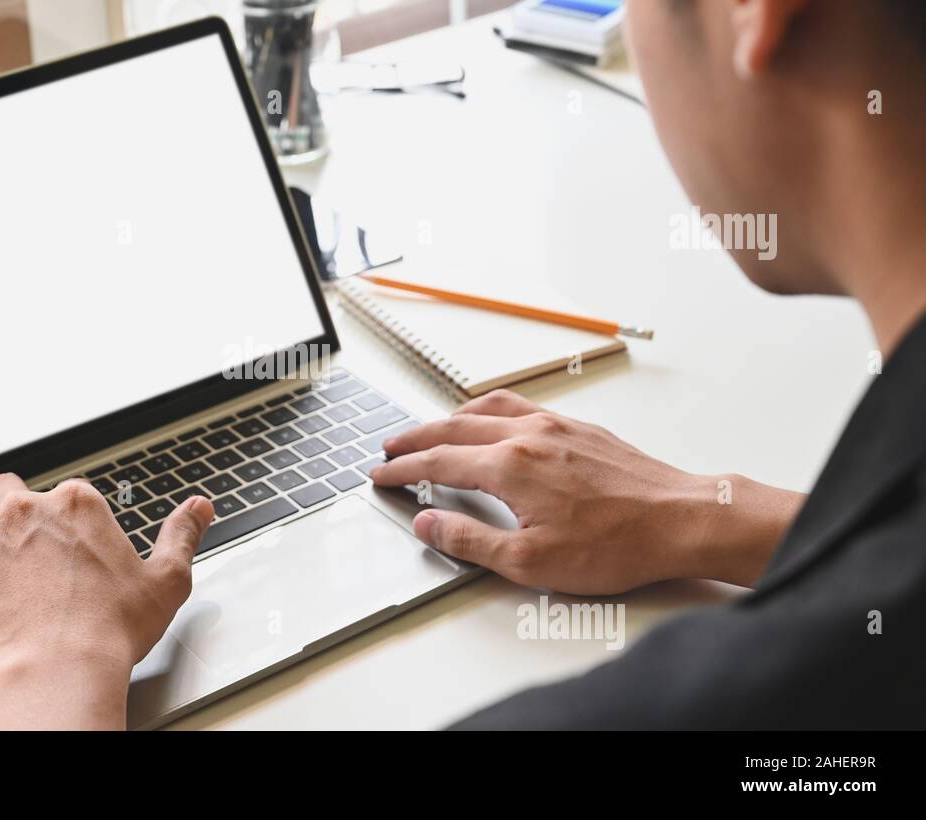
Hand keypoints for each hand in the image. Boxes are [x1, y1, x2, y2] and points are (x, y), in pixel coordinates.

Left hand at [0, 474, 213, 728]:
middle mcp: (25, 512)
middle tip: (21, 536)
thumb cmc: (111, 629)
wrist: (62, 667)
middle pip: (4, 488)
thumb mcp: (166, 581)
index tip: (70, 537)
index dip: (65, 513)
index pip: (64, 490)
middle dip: (10, 507)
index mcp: (76, 504)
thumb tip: (199, 508)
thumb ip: (182, 536)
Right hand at [370, 390, 801, 594]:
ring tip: (432, 428)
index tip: (381, 474)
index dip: (403, 469)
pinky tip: (493, 419)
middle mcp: (528, 437)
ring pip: (486, 408)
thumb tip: (429, 523)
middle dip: (414, 437)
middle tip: (390, 447)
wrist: (682, 519)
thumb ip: (470, 540)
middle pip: (453, 428)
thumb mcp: (530, 561)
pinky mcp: (580, 428)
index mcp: (509, 467)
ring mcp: (556, 427)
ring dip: (449, 417)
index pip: (437, 462)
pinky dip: (489, 409)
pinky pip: (521, 405)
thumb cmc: (617, 543)